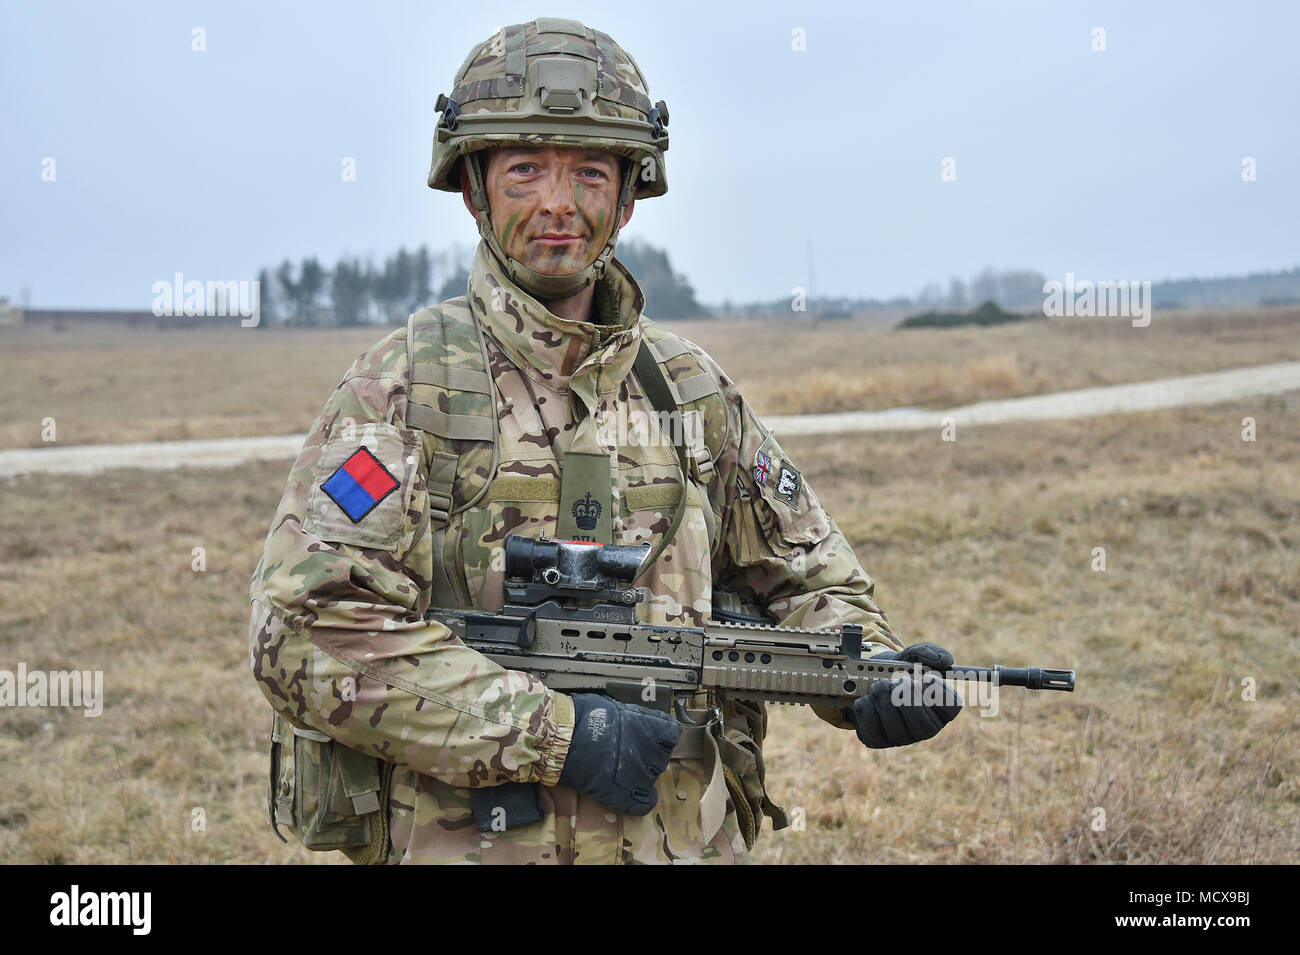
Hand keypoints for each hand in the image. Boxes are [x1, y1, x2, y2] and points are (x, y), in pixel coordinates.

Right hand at [557, 693, 681, 815]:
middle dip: (648, 756)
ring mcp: (639, 776)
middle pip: (661, 758)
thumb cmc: (582, 716)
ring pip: (653, 779)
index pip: (672, 733)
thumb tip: (632, 721)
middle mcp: (650, 752)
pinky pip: (644, 804)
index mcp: (650, 727)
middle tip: (628, 753)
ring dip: (641, 775)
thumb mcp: (613, 706)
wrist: (561, 739)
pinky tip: (630, 794)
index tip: (654, 737)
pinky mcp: (623, 796)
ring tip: (622, 770)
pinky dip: (640, 801)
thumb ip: (630, 718)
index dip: (662, 736)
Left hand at [849, 643, 962, 747]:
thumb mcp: (912, 655)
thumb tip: (943, 660)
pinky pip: (873, 732)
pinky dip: (868, 710)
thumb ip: (929, 652)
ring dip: (886, 703)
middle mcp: (923, 727)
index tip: (927, 677)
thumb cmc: (897, 669)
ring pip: (898, 732)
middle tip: (900, 682)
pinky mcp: (877, 739)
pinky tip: (867, 697)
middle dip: (910, 701)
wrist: (868, 675)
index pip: (951, 709)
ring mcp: (900, 737)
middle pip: (926, 728)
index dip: (941, 694)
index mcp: (938, 707)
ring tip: (880, 685)